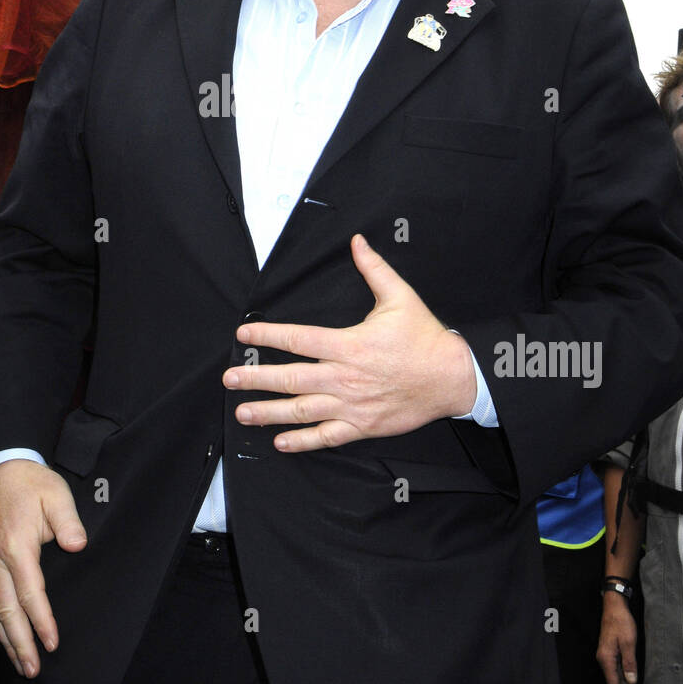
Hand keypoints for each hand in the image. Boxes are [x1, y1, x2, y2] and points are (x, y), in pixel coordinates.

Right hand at [0, 458, 86, 677]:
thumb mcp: (57, 495)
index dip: (41, 621)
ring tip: (21, 665)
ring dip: (7, 640)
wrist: (2, 472)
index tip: (52, 643)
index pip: (30, 593)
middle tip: (33, 670)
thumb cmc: (33, 484)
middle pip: (8, 612)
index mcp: (16, 547)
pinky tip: (7, 638)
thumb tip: (78, 545)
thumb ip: (68, 522)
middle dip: (20, 644)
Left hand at [223, 234, 476, 452]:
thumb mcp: (400, 297)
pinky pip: (327, 436)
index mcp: (349, 345)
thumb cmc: (424, 337)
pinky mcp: (363, 425)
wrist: (452, 376)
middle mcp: (344, 377)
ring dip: (269, 412)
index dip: (267, 335)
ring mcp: (352, 404)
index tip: (244, 333)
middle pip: (291, 379)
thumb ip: (374, 269)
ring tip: (242, 413)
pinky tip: (280, 442)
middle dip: (256, 379)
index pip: (298, 339)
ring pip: (302, 410)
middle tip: (229, 379)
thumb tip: (356, 241)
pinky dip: (302, 441)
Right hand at [596, 592, 643, 683]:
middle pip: (614, 683)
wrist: (614, 606)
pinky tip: (634, 682)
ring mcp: (606, 655)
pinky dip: (625, 679)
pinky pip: (617, 670)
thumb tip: (631, 681)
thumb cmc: (620, 622)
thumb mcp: (628, 642)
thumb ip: (629, 662)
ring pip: (616, 677)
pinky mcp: (610, 652)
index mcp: (606, 658)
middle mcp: (604, 659)